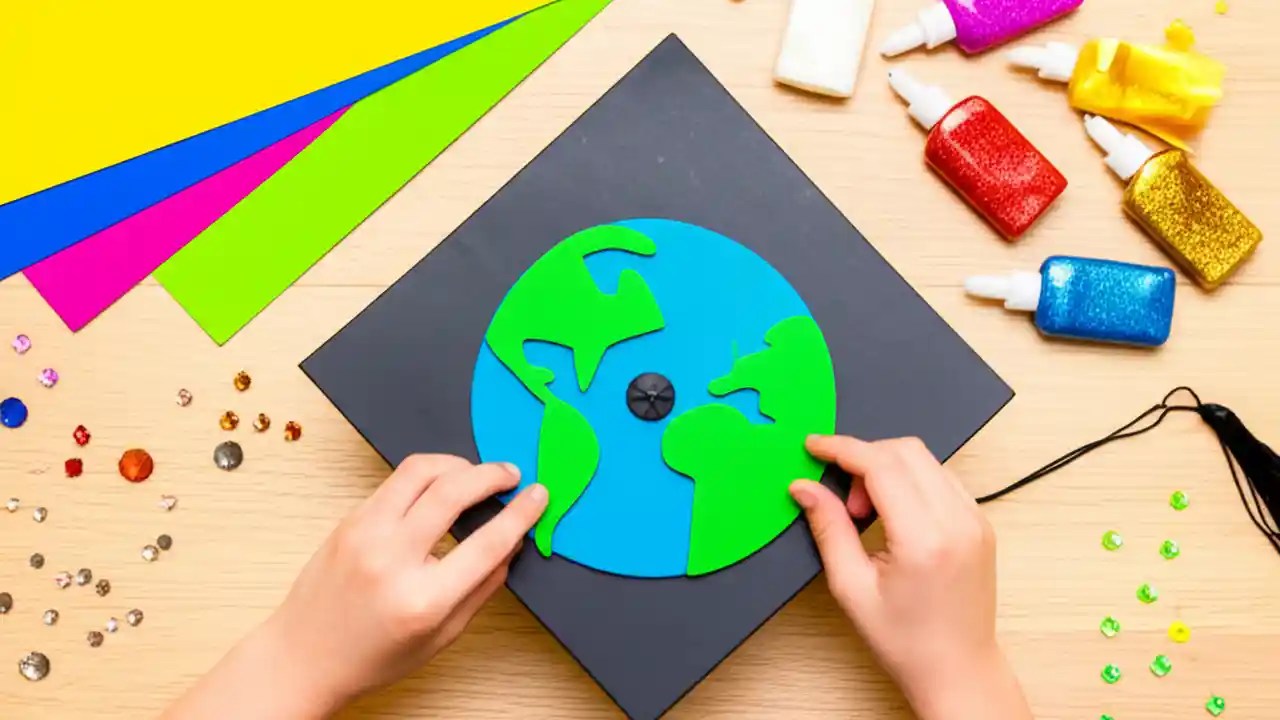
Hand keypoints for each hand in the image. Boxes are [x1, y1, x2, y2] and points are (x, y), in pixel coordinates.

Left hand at [165, 455, 547, 719]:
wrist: (303, 656)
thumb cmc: (372, 656)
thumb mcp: (442, 637)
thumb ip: (481, 589)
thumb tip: (511, 544)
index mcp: (422, 599)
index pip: (486, 542)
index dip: (520, 513)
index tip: (539, 495)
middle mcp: (392, 559)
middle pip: (453, 491)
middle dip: (491, 475)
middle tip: (511, 474)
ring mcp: (365, 534)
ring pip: (420, 471)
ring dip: (457, 465)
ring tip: (476, 475)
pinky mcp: (349, 520)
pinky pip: (396, 483)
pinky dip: (426, 477)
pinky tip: (441, 487)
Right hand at [789, 436, 1030, 719]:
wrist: (958, 669)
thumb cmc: (906, 640)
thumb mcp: (851, 588)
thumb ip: (828, 529)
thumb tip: (804, 487)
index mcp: (924, 539)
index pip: (882, 465)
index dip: (842, 448)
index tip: (814, 446)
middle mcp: (958, 522)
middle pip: (906, 451)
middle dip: (864, 459)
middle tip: (844, 500)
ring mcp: (976, 520)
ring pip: (926, 460)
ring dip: (888, 469)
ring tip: (868, 514)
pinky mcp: (981, 523)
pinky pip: (942, 478)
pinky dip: (911, 482)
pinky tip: (894, 516)